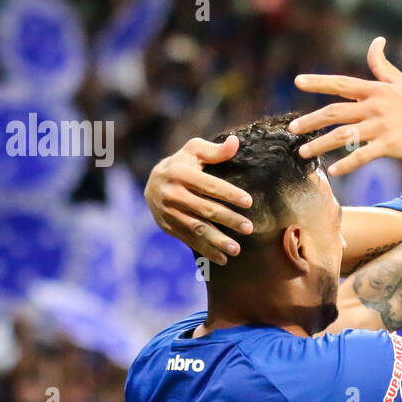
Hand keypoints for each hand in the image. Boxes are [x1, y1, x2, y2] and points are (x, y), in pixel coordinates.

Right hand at [144, 136, 250, 263]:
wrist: (152, 183)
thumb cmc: (182, 163)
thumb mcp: (194, 151)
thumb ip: (215, 150)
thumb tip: (236, 142)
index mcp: (179, 173)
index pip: (209, 185)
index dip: (229, 194)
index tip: (249, 202)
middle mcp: (171, 194)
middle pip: (205, 209)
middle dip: (228, 220)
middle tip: (249, 228)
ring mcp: (168, 212)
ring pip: (196, 228)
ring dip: (217, 241)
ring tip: (237, 249)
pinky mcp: (168, 226)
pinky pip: (189, 240)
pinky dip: (206, 251)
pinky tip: (223, 259)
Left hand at [291, 37, 401, 174]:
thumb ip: (382, 64)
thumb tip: (376, 40)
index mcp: (376, 90)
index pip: (342, 84)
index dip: (319, 82)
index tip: (298, 81)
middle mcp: (376, 106)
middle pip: (335, 112)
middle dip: (311, 120)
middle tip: (292, 129)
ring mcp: (382, 126)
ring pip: (343, 135)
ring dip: (320, 144)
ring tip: (303, 152)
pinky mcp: (390, 146)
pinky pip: (363, 155)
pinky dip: (347, 164)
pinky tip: (334, 171)